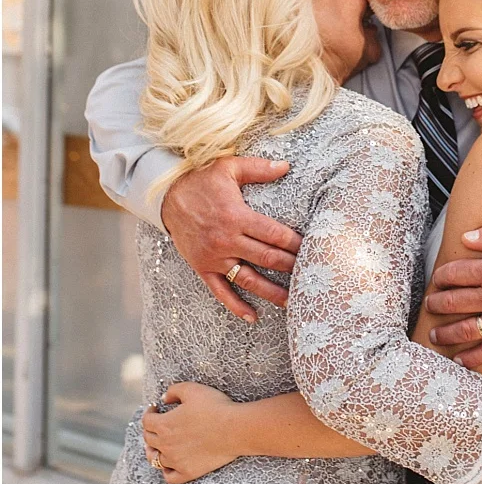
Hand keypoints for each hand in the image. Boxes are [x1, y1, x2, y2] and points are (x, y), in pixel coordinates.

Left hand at [142, 384, 238, 483]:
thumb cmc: (215, 407)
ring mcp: (176, 461)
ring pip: (155, 459)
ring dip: (153, 451)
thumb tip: (163, 398)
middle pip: (149, 440)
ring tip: (157, 447)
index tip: (155, 409)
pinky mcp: (188, 472)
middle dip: (150, 430)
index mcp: (165, 425)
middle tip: (156, 425)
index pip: (147, 421)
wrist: (234, 429)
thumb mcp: (192, 390)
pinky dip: (166, 471)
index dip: (149, 413)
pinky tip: (169, 466)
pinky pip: (169, 477)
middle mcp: (166, 444)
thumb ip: (174, 391)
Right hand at [161, 156, 301, 321]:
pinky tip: (253, 317)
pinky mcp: (203, 268)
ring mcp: (215, 257)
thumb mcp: (228, 167)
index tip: (313, 247)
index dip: (296, 243)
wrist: (165, 198)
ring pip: (249, 280)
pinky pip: (221, 292)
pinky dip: (236, 306)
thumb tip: (286, 166)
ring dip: (272, 292)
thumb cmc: (200, 181)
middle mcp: (227, 240)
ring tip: (293, 302)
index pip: (274, 234)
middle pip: (267, 258)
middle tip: (312, 274)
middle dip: (292, 267)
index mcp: (237, 216)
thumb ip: (258, 168)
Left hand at [427, 218, 481, 367]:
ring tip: (435, 334)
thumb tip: (465, 238)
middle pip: (456, 302)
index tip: (438, 278)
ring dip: (447, 333)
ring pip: (467, 330)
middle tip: (430, 303)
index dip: (443, 276)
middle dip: (438, 303)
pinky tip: (461, 360)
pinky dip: (473, 358)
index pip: (456, 274)